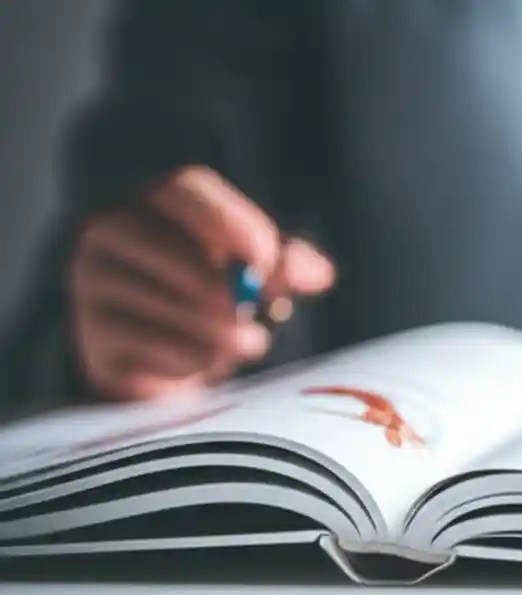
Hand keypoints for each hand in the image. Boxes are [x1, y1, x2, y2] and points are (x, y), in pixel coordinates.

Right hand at [70, 165, 335, 400]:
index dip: (232, 222)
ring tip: (246, 343)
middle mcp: (111, 231)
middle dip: (219, 285)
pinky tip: (208, 361)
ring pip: (161, 301)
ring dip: (216, 331)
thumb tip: (316, 274)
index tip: (267, 260)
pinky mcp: (94, 336)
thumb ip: (289, 268)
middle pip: (167, 247)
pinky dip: (193, 358)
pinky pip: (150, 344)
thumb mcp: (261, 278)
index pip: (187, 190)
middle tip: (253, 314)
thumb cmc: (219, 303)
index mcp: (157, 203)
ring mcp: (92, 283)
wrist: (168, 365)